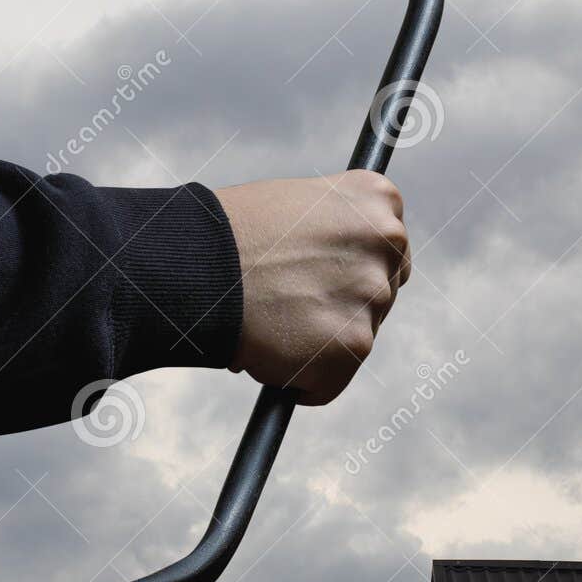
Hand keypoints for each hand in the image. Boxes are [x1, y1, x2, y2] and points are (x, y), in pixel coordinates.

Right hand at [214, 171, 410, 404]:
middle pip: (380, 294)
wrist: (193, 263)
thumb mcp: (298, 204)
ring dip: (317, 343)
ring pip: (355, 338)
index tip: (320, 278)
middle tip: (289, 304)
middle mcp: (387, 240)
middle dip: (340, 307)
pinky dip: (302, 381)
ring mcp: (373, 293)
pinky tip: (269, 353)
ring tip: (271, 322)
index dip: (348, 269)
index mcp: (377, 200)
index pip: (388, 250)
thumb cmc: (230, 233)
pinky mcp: (354, 344)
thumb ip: (336, 229)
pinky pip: (330, 380)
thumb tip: (345, 272)